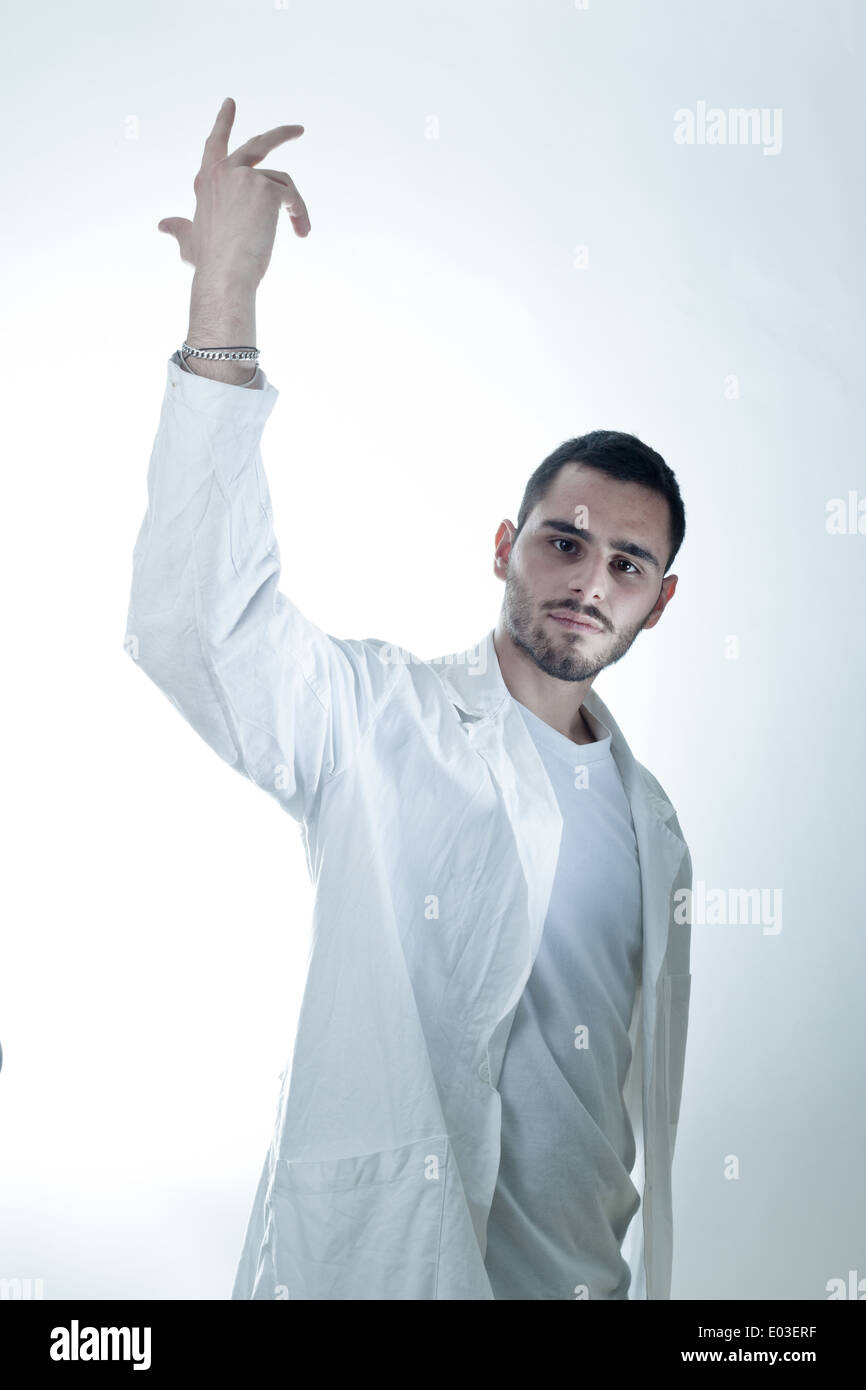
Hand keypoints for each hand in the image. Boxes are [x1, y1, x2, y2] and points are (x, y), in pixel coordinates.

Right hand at [157, 97, 309, 289]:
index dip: (223, 123)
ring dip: (296, 206)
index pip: (215, 145)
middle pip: (257, 145)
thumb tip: (163, 224)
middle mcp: (223, 173)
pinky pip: (292, 195)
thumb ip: (180, 229)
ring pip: (282, 183)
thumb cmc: (208, 266)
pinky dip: (301, 214)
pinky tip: (301, 231)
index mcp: (207, 183)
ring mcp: (243, 177)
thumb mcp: (189, 243)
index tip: (230, 103)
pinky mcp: (264, 188)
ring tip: (301, 230)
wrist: (223, 276)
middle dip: (280, 135)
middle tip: (298, 129)